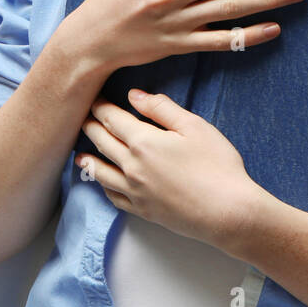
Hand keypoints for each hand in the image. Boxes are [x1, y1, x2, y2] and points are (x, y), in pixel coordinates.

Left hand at [75, 88, 266, 250]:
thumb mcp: (194, 126)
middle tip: (84, 120)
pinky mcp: (142, 211)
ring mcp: (134, 191)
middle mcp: (132, 167)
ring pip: (101, 172)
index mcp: (143, 142)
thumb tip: (134, 95)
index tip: (96, 101)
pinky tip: (103, 183)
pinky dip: (103, 187)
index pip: (113, 120)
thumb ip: (162, 108)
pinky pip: (113, 197)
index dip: (102, 108)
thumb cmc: (217, 165)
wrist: (226, 211)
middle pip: (103, 143)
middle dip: (91, 129)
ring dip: (89, 160)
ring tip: (81, 155)